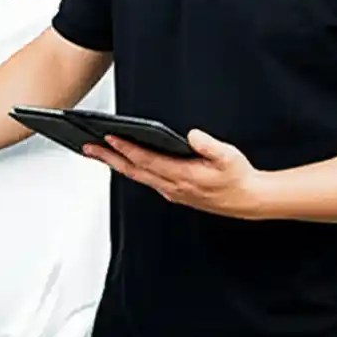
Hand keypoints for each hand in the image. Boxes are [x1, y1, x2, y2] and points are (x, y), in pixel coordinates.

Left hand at [82, 129, 269, 219]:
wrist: (248, 201)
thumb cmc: (238, 177)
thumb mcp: (230, 157)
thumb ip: (210, 146)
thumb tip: (192, 135)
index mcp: (183, 176)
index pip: (147, 160)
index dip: (126, 148)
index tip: (109, 137)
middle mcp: (172, 187)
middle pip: (133, 170)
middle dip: (108, 157)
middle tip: (87, 147)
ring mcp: (171, 191)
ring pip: (136, 176)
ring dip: (115, 164)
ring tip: (97, 152)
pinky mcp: (173, 192)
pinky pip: (144, 180)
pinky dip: (129, 169)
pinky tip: (122, 162)